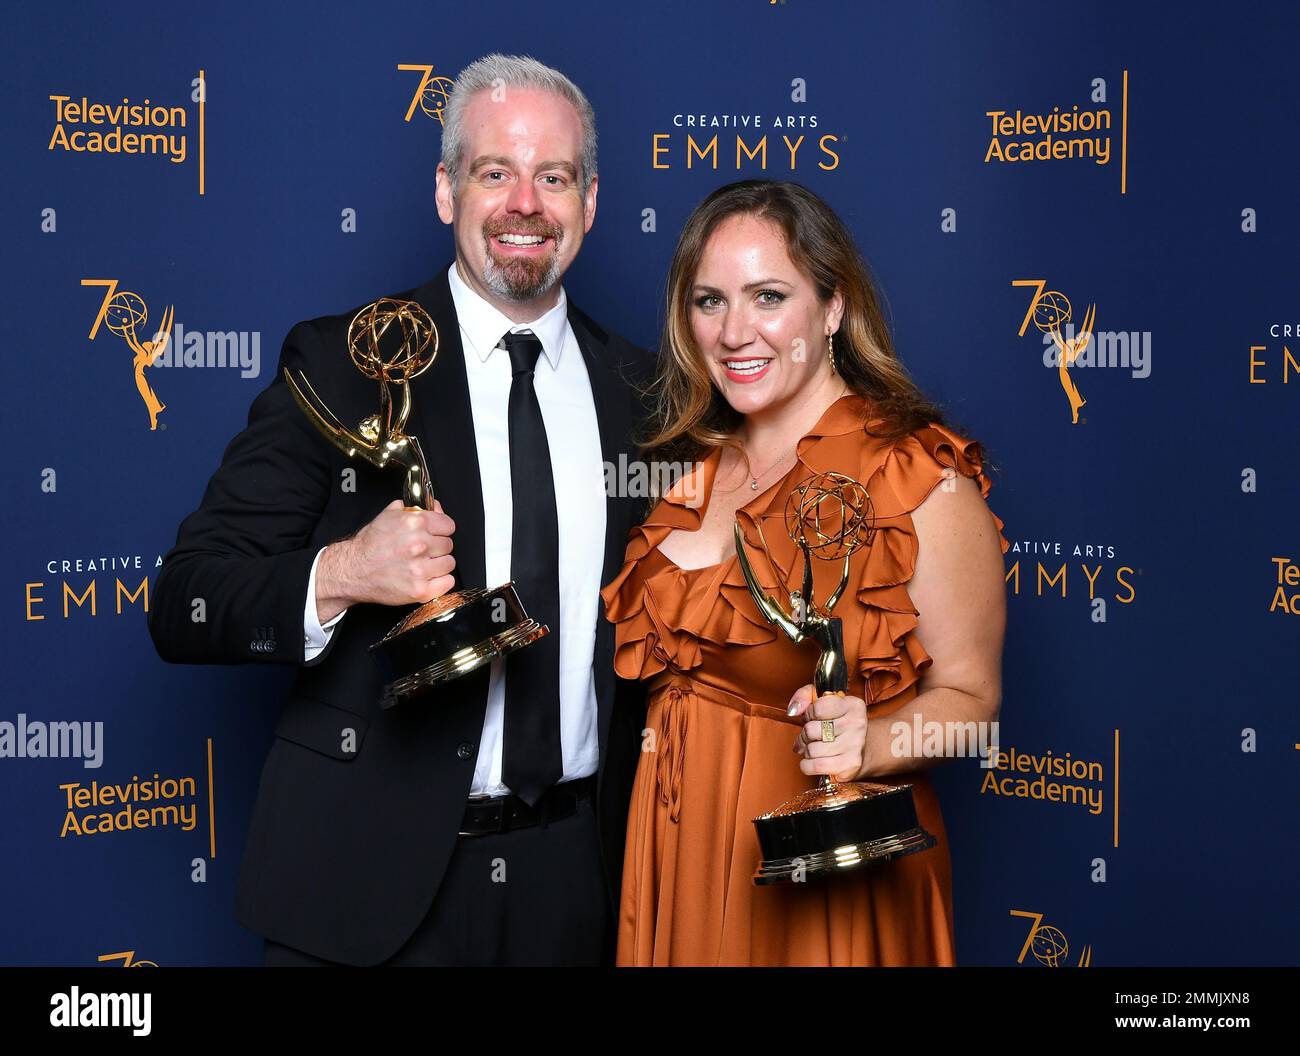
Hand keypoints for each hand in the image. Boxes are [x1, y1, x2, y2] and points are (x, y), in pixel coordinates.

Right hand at [315, 499, 455, 619]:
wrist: (353, 570)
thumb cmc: (370, 545)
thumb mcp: (389, 516)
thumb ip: (416, 508)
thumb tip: (437, 508)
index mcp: (414, 523)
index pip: (448, 525)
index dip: (441, 529)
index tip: (435, 534)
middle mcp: (419, 545)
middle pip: (448, 545)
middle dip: (437, 547)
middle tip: (423, 551)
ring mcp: (420, 569)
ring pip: (449, 563)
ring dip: (438, 564)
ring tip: (422, 564)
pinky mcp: (419, 590)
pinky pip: (448, 582)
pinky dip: (441, 581)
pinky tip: (427, 577)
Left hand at [788, 684, 868, 782]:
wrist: (862, 748)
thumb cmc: (839, 723)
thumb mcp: (824, 701)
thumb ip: (805, 696)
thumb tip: (793, 710)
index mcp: (852, 705)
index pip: (817, 708)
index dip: (809, 714)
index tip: (813, 717)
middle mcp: (856, 724)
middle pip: (810, 730)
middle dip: (805, 735)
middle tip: (812, 736)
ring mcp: (854, 745)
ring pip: (811, 750)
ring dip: (807, 751)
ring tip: (816, 747)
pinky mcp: (850, 765)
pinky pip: (815, 766)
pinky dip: (807, 765)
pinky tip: (814, 760)